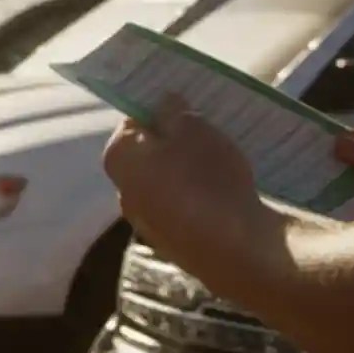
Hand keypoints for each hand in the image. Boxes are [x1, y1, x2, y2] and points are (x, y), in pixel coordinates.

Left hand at [103, 95, 276, 274]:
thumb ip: (174, 111)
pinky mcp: (174, 246)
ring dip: (187, 173)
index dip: (158, 111)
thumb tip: (162, 102)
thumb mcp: (193, 129)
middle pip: (147, 156)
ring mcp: (147, 224)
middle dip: (173, 143)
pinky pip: (184, 210)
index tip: (186, 108)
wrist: (236, 250)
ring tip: (222, 165)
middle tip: (207, 134)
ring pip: (166, 185)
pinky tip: (226, 196)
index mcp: (118, 160)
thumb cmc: (206, 178)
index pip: (130, 123)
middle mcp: (123, 193)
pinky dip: (199, 200)